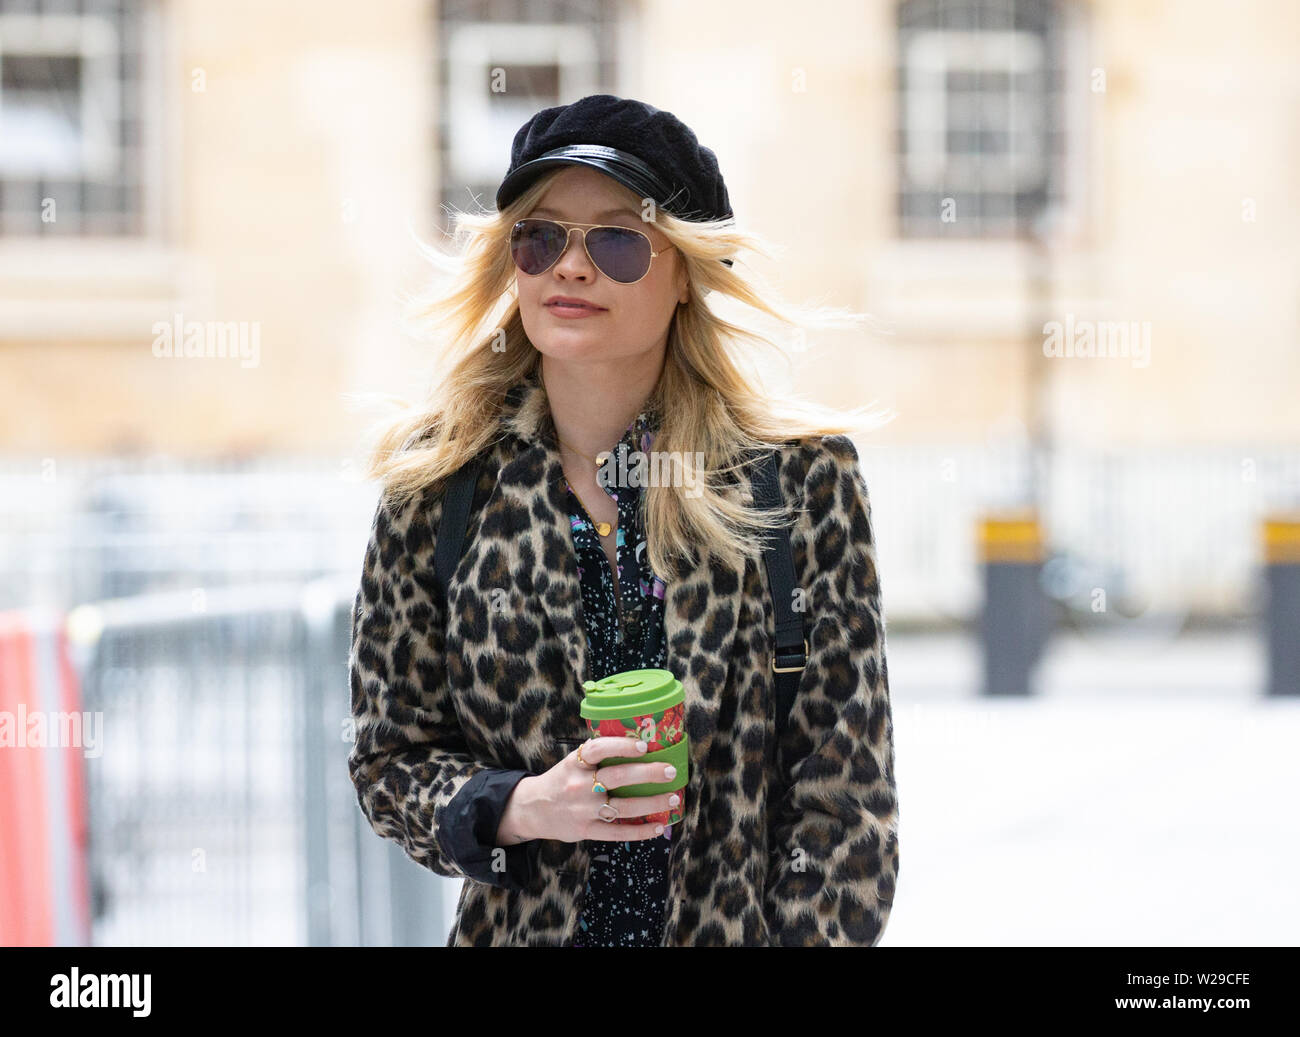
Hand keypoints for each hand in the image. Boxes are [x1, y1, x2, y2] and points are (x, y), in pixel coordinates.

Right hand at [496, 737, 681, 844]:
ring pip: (624, 806)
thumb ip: (595, 755)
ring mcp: (584, 810)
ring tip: (673, 798)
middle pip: (618, 777)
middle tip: (670, 771)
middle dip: (648, 774)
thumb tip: (634, 742)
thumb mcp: (571, 762)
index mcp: (576, 763)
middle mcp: (580, 785)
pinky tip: (659, 826)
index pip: (599, 749)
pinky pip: (619, 832)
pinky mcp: (587, 830)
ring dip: (652, 803)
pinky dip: (641, 831)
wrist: (532, 809)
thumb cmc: (561, 781)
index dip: (622, 746)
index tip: (644, 746)